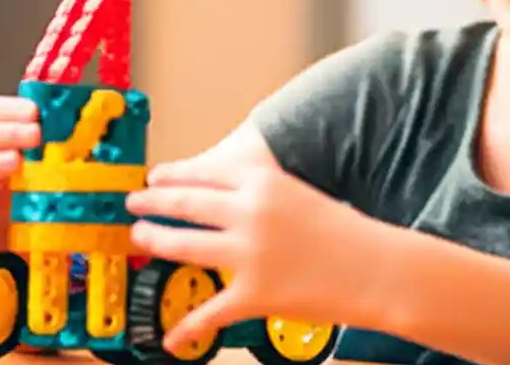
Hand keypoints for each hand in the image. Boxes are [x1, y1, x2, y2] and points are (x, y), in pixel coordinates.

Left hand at [126, 155, 385, 353]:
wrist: (376, 268)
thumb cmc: (344, 232)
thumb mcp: (298, 194)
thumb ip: (260, 195)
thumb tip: (222, 203)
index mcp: (262, 183)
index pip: (202, 173)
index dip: (171, 175)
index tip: (154, 177)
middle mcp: (250, 213)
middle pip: (184, 204)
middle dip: (151, 203)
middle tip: (134, 204)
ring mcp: (248, 254)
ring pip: (183, 246)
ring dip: (155, 241)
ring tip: (140, 239)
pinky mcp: (253, 293)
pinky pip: (209, 312)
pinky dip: (188, 327)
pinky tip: (172, 337)